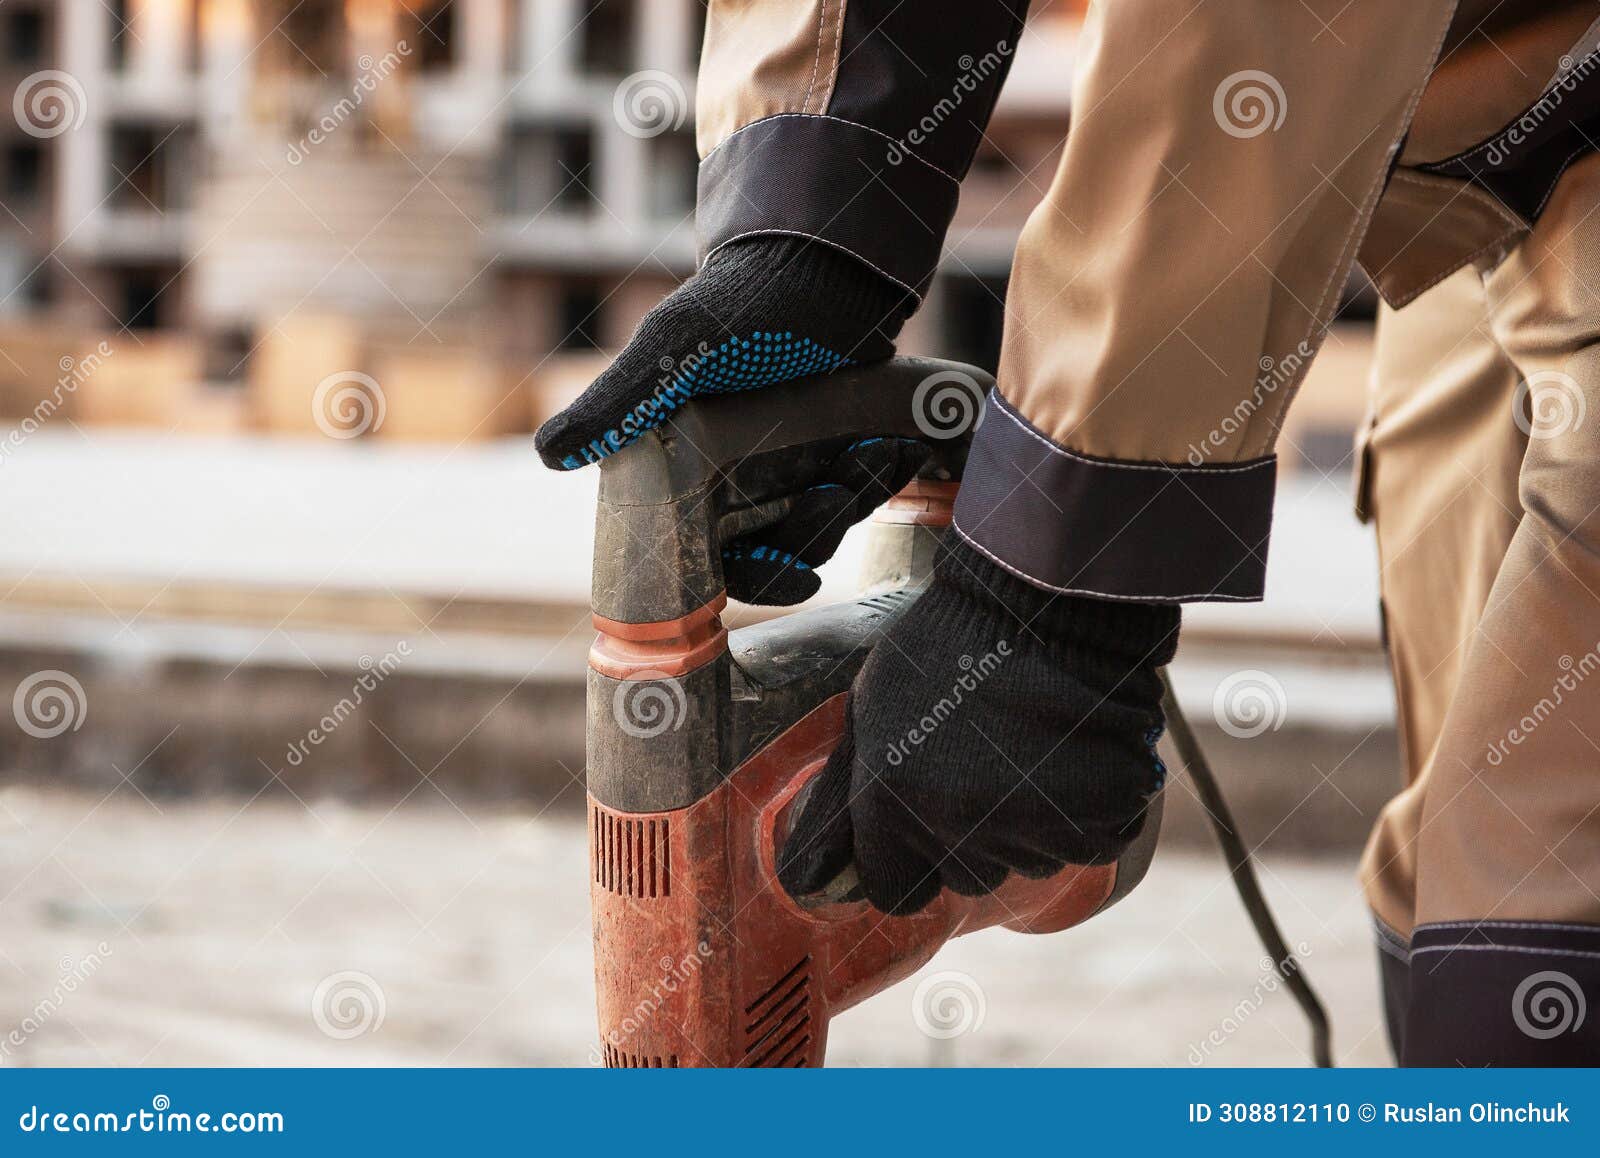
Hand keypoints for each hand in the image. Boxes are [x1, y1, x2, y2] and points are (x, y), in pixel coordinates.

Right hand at [534, 235, 915, 604]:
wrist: (821, 262)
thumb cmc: (742, 303)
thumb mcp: (677, 347)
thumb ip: (622, 401)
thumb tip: (552, 452)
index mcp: (683, 471)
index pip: (708, 560)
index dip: (752, 578)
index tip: (795, 576)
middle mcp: (731, 480)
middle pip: (775, 556)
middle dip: (814, 535)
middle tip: (837, 493)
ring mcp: (786, 468)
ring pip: (823, 528)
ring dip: (853, 499)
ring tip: (872, 452)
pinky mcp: (832, 453)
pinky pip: (858, 493)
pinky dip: (879, 478)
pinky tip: (895, 449)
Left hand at [778, 535, 1178, 914]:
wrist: (1043, 598)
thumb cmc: (945, 646)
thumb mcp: (867, 710)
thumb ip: (837, 800)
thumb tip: (802, 882)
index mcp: (893, 805)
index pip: (897, 892)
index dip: (911, 861)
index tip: (928, 820)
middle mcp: (959, 827)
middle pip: (968, 875)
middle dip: (975, 834)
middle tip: (987, 761)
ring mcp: (1033, 826)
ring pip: (1034, 858)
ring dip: (1036, 817)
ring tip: (1035, 744)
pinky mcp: (1101, 816)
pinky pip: (1096, 838)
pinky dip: (1095, 807)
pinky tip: (1078, 750)